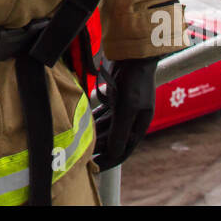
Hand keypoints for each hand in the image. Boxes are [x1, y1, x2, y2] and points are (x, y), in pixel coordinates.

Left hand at [92, 56, 159, 170]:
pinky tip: (84, 123)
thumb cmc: (134, 81)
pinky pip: (103, 113)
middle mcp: (132, 118)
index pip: (124, 150)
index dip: (110, 160)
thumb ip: (120, 131)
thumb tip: (114, 153)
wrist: (134, 54)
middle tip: (82, 153)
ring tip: (80, 140)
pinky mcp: (115, 97)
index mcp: (139, 125)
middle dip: (99, 147)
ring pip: (107, 127)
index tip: (95, 166)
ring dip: (96, 134)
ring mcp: (123, 108)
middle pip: (114, 139)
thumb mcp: (127, 108)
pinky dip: (95, 119)